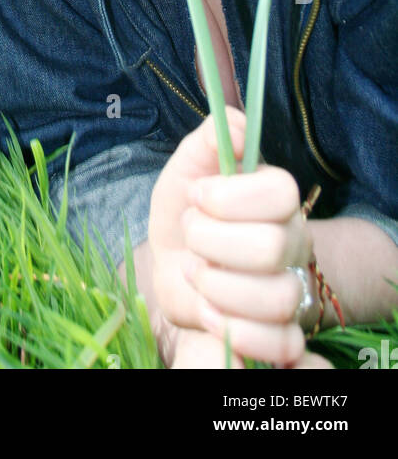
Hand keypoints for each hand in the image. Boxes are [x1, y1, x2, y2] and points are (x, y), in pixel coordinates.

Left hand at [149, 107, 318, 367]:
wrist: (176, 268)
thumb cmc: (186, 213)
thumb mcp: (185, 169)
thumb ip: (207, 139)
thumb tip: (234, 124)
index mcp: (276, 198)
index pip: (280, 192)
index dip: (230, 197)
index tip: (196, 198)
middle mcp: (293, 242)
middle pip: (271, 248)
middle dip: (211, 242)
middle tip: (192, 238)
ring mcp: (292, 290)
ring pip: (275, 298)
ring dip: (216, 287)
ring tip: (195, 274)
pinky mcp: (281, 334)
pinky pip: (278, 344)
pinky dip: (231, 330)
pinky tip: (206, 311)